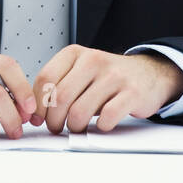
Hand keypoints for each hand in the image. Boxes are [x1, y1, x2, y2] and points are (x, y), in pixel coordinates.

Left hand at [32, 46, 182, 133]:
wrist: (148, 73)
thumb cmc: (107, 78)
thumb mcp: (79, 71)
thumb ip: (58, 86)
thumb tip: (34, 114)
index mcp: (75, 54)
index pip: (46, 79)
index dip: (38, 104)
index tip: (38, 118)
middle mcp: (94, 60)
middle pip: (60, 97)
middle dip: (54, 120)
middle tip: (57, 128)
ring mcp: (114, 76)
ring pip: (80, 111)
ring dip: (75, 127)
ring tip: (78, 127)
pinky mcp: (132, 93)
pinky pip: (107, 117)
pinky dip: (100, 127)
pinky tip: (102, 124)